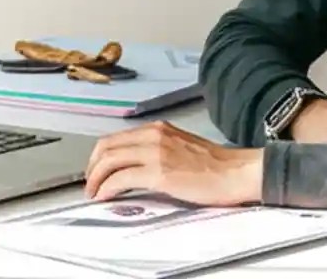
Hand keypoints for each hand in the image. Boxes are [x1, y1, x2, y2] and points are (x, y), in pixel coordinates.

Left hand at [84, 120, 262, 204]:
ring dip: (95, 178)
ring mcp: (156, 152)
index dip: (99, 155)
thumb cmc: (215, 166)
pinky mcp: (159, 172)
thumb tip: (136, 165)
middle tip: (90, 183)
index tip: (95, 169)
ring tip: (94, 193)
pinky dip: (108, 188)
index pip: (116, 138)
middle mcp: (154, 135)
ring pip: (110, 160)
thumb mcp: (181, 147)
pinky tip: (106, 196)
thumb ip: (157, 150)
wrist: (236, 172)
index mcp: (159, 129)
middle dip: (92, 166)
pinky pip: (122, 178)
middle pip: (107, 146)